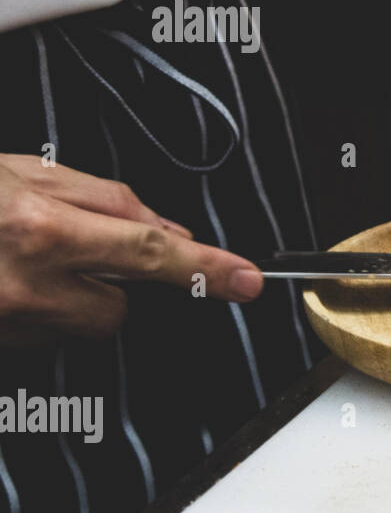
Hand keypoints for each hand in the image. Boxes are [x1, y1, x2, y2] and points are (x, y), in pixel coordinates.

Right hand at [0, 154, 263, 344]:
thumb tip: (170, 233)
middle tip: (68, 250)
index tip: (245, 281)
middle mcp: (23, 286)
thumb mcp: (28, 173)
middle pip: (117, 310)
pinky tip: (5, 279)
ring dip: (66, 300)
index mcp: (40, 229)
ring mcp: (5, 323)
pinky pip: (36, 338)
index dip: (204, 269)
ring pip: (75, 329)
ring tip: (20, 260)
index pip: (149, 253)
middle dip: (110, 285)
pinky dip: (33, 313)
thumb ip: (108, 202)